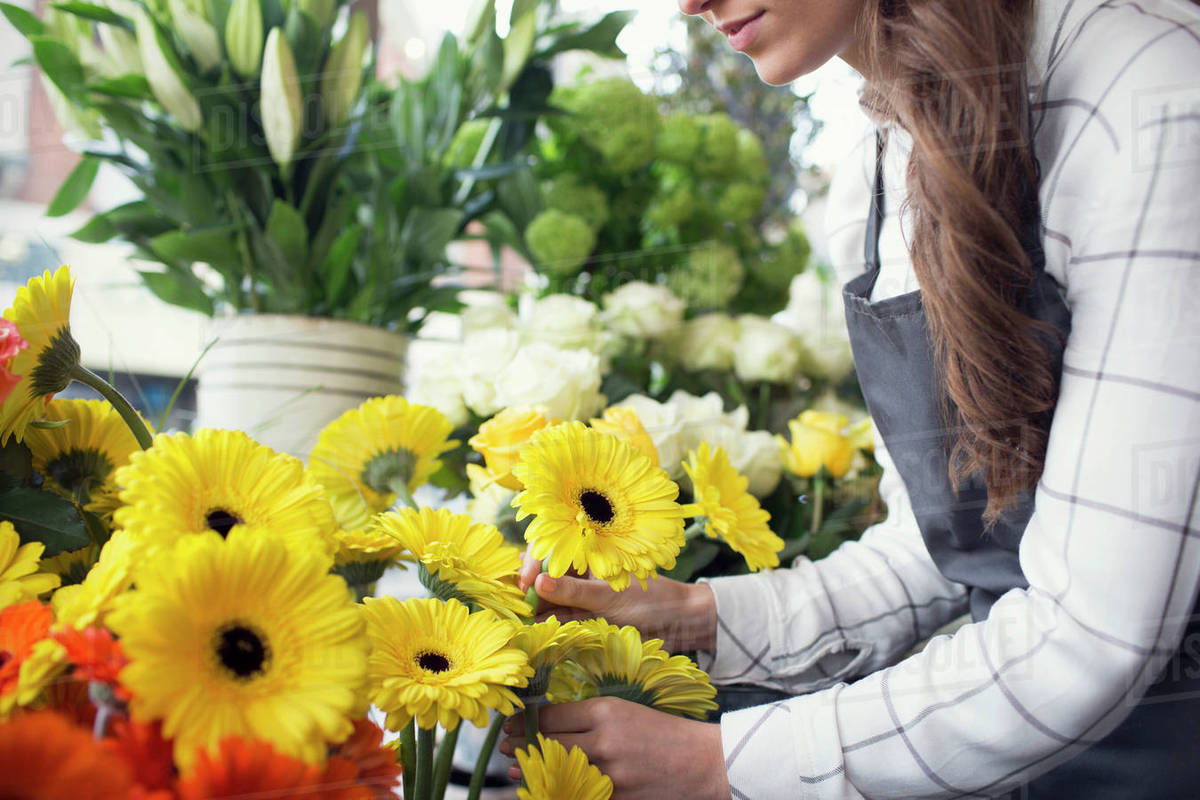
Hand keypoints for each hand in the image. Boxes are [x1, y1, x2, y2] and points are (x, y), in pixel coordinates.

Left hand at [500, 698, 730, 799]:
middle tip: (506, 746)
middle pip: (547, 743)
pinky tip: (547, 788)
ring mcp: (609, 773)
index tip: (512, 722)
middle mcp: (604, 740)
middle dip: (521, 745)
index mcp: (607, 711)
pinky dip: (559, 792)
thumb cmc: (665, 733)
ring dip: (533, 771)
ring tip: (516, 770)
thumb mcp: (628, 712)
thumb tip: (549, 722)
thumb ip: (591, 716)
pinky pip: (577, 795)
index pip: (550, 715)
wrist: (703, 762)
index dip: (525, 720)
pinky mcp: (617, 798)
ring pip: (557, 772)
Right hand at [519, 555, 716, 652]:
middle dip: (524, 587)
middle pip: (541, 572)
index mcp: (587, 550)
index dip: (532, 563)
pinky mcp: (580, 615)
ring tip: (517, 621)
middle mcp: (578, 569)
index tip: (525, 584)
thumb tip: (537, 582)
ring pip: (544, 597)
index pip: (548, 548)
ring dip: (531, 608)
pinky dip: (542, 622)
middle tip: (513, 607)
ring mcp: (578, 592)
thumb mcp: (609, 596)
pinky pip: (554, 616)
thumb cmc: (650, 601)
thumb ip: (573, 591)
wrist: (680, 624)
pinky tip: (530, 630)